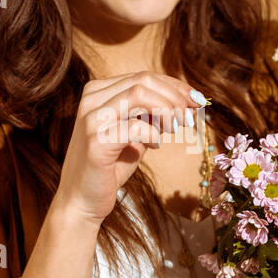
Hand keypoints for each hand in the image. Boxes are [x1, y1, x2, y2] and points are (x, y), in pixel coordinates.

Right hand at [53, 71, 201, 224]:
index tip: (196, 101)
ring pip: (139, 94)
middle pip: (143, 81)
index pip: (143, 76)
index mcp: (98, 93)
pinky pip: (135, 126)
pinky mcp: (96, 142)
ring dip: (167, 110)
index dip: (175, 86)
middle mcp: (91, 101)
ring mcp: (91, 120)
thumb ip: (153, 117)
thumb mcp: (135, 136)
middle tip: (190, 117)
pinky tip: (155, 145)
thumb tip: (187, 104)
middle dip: (175, 96)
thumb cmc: (109, 168)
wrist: (81, 201)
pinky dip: (154, 134)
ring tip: (176, 128)